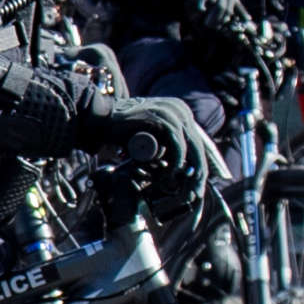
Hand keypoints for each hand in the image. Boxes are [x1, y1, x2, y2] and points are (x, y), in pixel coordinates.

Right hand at [90, 94, 221, 188]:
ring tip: (183, 188)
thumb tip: (182, 168)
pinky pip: (178, 145)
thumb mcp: (151, 138)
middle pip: (199, 146)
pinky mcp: (164, 119)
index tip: (200, 185)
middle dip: (199, 173)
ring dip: (190, 172)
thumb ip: (165, 146)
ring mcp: (174, 112)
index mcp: (181, 112)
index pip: (199, 142)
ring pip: (192, 148)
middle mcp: (181, 110)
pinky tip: (171, 174)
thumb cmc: (122, 132)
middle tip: (195, 193)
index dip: (203, 165)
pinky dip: (177, 162)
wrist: (100, 119)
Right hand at [183, 0, 249, 35]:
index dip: (223, 19)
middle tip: (210, 25)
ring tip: (204, 14)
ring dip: (207, 9)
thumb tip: (249, 19)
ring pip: (211, 1)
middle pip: (220, 6)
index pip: (230, 8)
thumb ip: (238, 8)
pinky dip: (201, 3)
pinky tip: (201, 9)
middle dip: (215, 17)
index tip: (218, 26)